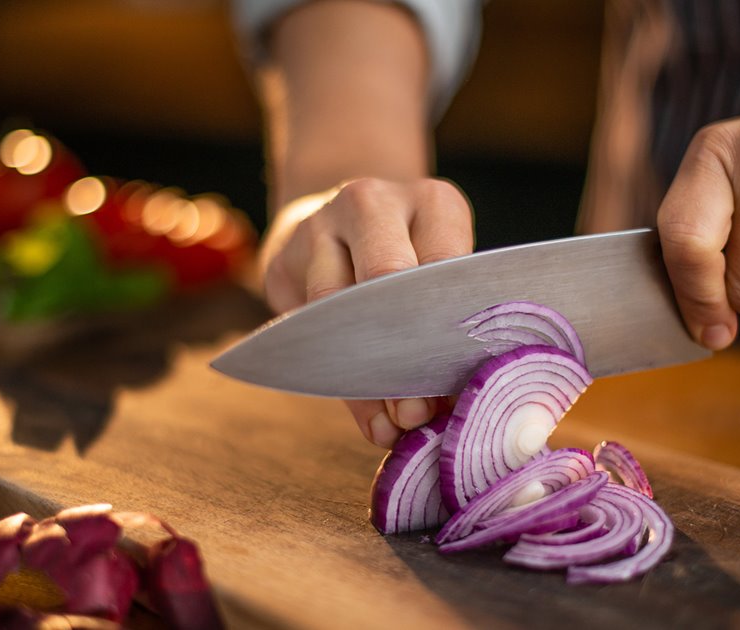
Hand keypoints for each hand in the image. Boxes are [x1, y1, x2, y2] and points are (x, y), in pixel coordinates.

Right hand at [260, 177, 473, 446]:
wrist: (335, 219)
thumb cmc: (411, 259)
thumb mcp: (443, 273)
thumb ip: (450, 327)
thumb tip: (456, 408)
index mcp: (431, 202)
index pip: (446, 263)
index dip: (451, 327)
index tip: (458, 384)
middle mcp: (373, 203)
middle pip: (386, 274)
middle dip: (404, 351)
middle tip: (418, 412)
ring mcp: (319, 226)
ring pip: (337, 305)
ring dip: (367, 377)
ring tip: (392, 426)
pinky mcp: (280, 260)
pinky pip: (307, 328)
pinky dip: (338, 381)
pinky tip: (367, 417)